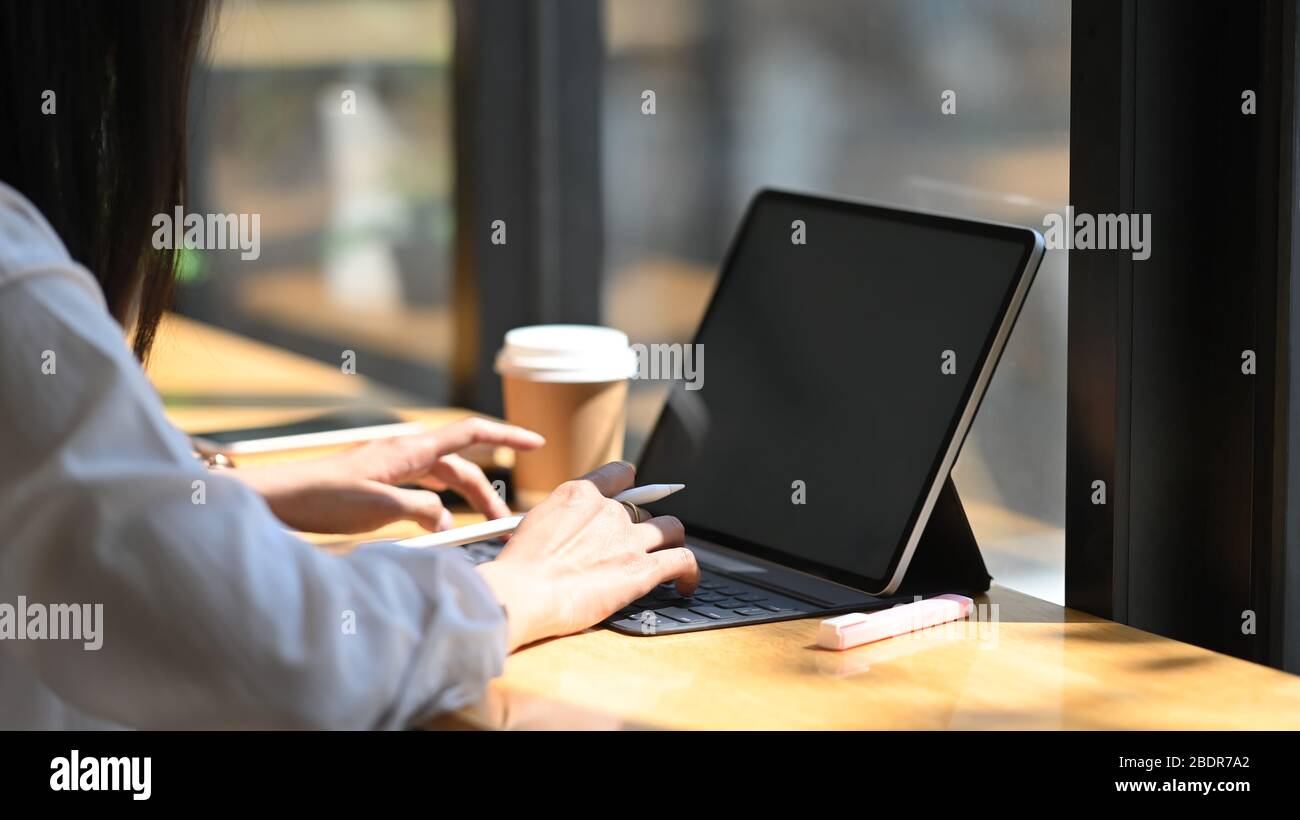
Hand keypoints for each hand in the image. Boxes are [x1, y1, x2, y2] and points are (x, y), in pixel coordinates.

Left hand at [232, 417, 543, 533]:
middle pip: (459, 464)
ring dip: (462, 498)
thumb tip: (445, 516)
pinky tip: (437, 521)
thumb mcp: (378, 506)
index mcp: (408, 449)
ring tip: (476, 525)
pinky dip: (437, 503)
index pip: (469, 433)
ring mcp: (389, 467)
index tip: (536, 442)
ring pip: (440, 478)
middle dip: (485, 490)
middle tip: (501, 521)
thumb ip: (420, 509)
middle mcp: (403, 453)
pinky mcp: (376, 483)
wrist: (275, 500)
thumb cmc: (320, 499)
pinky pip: (420, 489)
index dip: (506, 435)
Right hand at [474, 461, 698, 650]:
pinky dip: (690, 572)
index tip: (629, 498)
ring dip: (671, 541)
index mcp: (579, 493)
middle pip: (642, 508)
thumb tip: (566, 530)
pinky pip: (683, 560)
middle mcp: (609, 510)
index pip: (620, 474)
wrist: (522, 593)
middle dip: (639, 526)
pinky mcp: (643, 571)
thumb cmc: (518, 568)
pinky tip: (686, 585)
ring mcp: (629, 539)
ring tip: (669, 557)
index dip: (628, 487)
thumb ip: (560, 521)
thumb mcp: (533, 526)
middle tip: (631, 548)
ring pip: (671, 528)